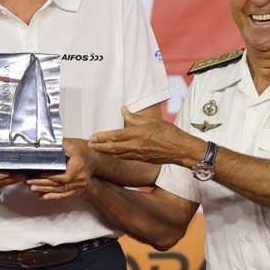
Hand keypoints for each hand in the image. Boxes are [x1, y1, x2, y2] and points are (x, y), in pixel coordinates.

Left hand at [26, 138, 99, 199]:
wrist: (96, 158)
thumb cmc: (83, 150)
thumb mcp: (72, 144)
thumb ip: (59, 144)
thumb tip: (45, 144)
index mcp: (79, 167)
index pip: (64, 176)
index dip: (51, 176)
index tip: (40, 173)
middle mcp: (80, 178)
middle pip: (59, 184)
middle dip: (43, 184)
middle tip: (30, 182)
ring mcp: (80, 186)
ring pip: (60, 190)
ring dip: (45, 190)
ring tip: (32, 188)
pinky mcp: (78, 189)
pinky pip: (65, 195)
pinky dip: (54, 196)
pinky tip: (44, 196)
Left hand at [89, 107, 205, 166]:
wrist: (180, 149)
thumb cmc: (168, 132)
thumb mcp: (151, 121)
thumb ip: (134, 117)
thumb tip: (123, 110)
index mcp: (138, 134)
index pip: (115, 136)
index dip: (102, 137)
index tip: (92, 137)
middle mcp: (136, 146)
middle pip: (112, 148)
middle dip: (99, 146)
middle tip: (89, 144)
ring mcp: (138, 155)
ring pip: (117, 154)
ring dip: (106, 152)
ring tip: (96, 149)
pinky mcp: (142, 160)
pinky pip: (125, 158)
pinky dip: (116, 155)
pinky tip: (111, 153)